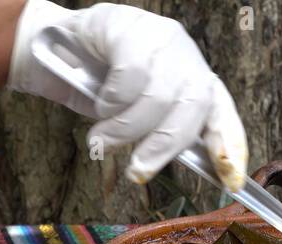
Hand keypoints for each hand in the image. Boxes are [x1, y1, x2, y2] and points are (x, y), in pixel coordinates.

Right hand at [7, 1, 247, 190]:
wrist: (51, 46)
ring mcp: (159, 37)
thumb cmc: (99, 85)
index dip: (230, 145)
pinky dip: (110, 101)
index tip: (230, 178)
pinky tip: (99, 102)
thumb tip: (163, 164)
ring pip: (158, 95)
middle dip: (165, 145)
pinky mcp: (130, 26)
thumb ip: (157, 134)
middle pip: (194, 104)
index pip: (222, 112)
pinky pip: (129, 76)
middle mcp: (184, 55)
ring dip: (125, 129)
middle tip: (137, 170)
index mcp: (193, 78)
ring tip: (102, 139)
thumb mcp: (134, 115)